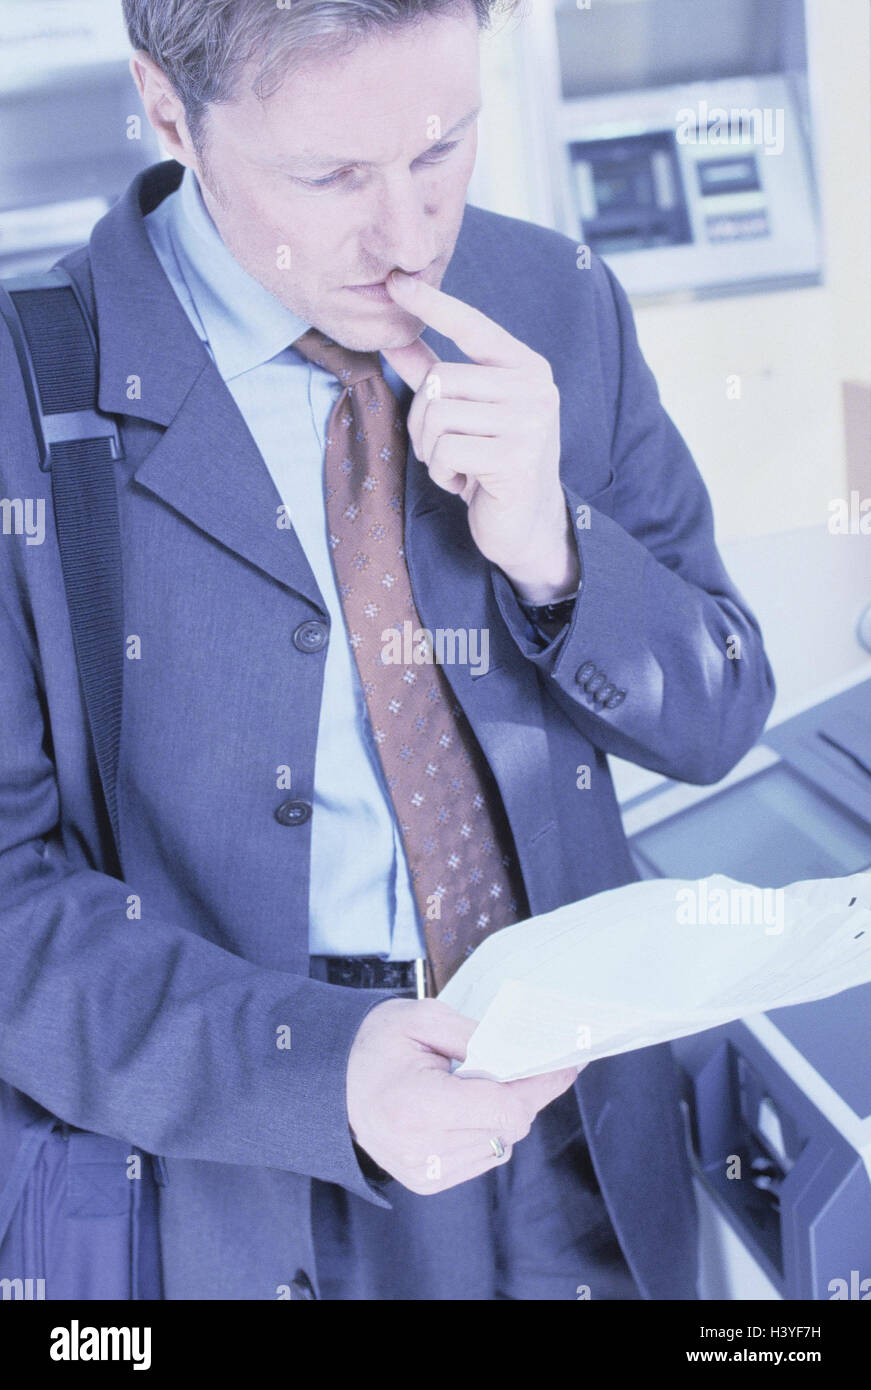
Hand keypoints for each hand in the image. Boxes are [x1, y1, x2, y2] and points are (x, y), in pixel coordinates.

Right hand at [346, 997, 579, 1194]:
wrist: (330, 1083)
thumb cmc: (374, 1045)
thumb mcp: (421, 1019)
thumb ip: (475, 1034)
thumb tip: (522, 1049)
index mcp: (417, 1106)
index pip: (505, 1109)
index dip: (541, 1085)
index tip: (566, 1063)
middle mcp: (422, 1149)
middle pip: (509, 1127)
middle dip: (527, 1092)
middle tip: (533, 1061)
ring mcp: (425, 1172)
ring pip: (502, 1144)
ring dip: (505, 1112)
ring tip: (483, 1082)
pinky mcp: (428, 1181)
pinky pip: (484, 1156)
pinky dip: (488, 1129)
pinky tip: (467, 1105)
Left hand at [382, 271, 579, 604]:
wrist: (528, 526)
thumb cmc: (493, 465)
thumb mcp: (466, 414)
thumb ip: (434, 374)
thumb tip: (394, 336)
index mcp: (526, 367)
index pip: (473, 326)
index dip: (433, 303)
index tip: (396, 280)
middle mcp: (535, 387)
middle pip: (439, 380)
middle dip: (423, 422)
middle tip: (444, 451)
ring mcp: (531, 422)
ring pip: (438, 416)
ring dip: (432, 451)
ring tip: (458, 467)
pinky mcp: (517, 458)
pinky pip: (446, 451)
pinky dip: (442, 474)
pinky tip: (467, 484)